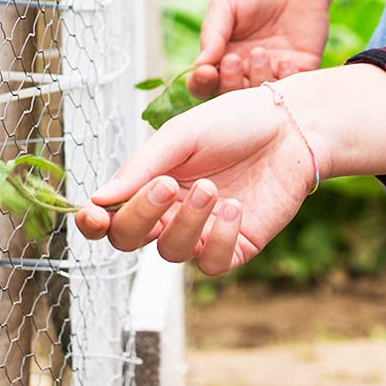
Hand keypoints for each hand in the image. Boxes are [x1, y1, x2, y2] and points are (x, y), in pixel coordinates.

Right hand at [74, 84, 318, 274]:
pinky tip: (235, 208)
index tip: (93, 214)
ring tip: (211, 188)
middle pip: (131, 238)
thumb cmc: (234, 122)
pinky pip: (212, 263)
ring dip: (186, 222)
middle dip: (141, 216)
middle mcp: (172, 211)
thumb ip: (140, 167)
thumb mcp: (181, 135)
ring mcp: (203, 231)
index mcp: (151, 182)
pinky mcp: (237, 245)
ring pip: (171, 253)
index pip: (110, 215)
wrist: (292, 125)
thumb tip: (98, 199)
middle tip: (165, 186)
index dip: (94, 223)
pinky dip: (219, 239)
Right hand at [186, 0, 334, 97]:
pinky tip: (286, 61)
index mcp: (222, 55)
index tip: (205, 71)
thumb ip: (213, 33)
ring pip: (259, 96)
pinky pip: (291, 89)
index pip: (204, 83)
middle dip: (229, 83)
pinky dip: (286, 81)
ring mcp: (272, 71)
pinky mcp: (300, 69)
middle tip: (234, 59)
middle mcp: (245, 69)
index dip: (201, 83)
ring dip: (257, 79)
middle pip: (229, 96)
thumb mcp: (226, 3)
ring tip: (260, 52)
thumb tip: (200, 64)